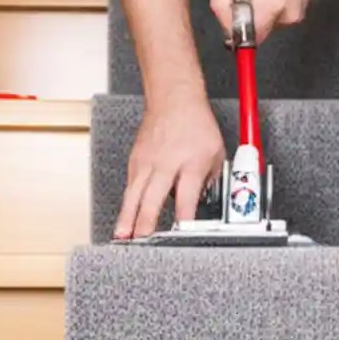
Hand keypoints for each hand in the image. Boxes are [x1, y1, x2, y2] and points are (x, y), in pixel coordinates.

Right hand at [114, 94, 224, 239]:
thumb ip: (213, 179)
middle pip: (152, 197)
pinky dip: (126, 203)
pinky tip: (123, 218)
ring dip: (127, 217)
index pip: (186, 196)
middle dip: (145, 222)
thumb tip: (206, 200)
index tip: (179, 234)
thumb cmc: (196, 123)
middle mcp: (167, 164)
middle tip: (141, 241)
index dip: (183, 217)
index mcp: (191, 164)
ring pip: (134, 194)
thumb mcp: (217, 152)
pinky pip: (130, 185)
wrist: (174, 98)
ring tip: (121, 236)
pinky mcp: (136, 160)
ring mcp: (148, 162)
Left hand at [210, 0, 317, 43]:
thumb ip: (220, 5)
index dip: (238, 29)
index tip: (237, 9)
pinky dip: (275, 3)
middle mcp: (287, 18)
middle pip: (260, 31)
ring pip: (271, 22)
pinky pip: (282, 14)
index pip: (248, 42)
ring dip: (263, 9)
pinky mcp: (305, 8)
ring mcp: (299, 14)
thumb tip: (226, 31)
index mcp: (268, 10)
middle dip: (250, 16)